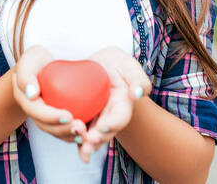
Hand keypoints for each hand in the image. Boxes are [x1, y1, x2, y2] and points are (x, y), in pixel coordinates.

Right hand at [12, 45, 88, 144]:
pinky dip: (74, 134)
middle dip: (63, 130)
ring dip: (70, 135)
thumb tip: (32, 94)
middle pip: (46, 126)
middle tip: (80, 128)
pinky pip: (64, 130)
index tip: (68, 116)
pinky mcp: (55, 119)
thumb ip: (25, 75)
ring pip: (56, 132)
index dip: (51, 117)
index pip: (37, 111)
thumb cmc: (36, 60)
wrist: (43, 66)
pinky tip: (88, 134)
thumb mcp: (30, 60)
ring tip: (85, 134)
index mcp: (25, 100)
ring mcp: (44, 117)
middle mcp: (34, 112)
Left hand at [77, 46, 151, 162]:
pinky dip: (79, 141)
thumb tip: (138, 93)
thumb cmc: (117, 64)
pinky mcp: (85, 118)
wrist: (101, 65)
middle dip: (99, 138)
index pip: (120, 116)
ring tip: (83, 150)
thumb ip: (137, 78)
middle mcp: (111, 115)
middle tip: (89, 140)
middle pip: (107, 131)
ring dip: (89, 144)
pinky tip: (78, 151)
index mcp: (123, 104)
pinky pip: (82, 131)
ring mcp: (98, 119)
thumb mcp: (129, 67)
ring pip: (94, 135)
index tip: (104, 125)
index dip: (113, 122)